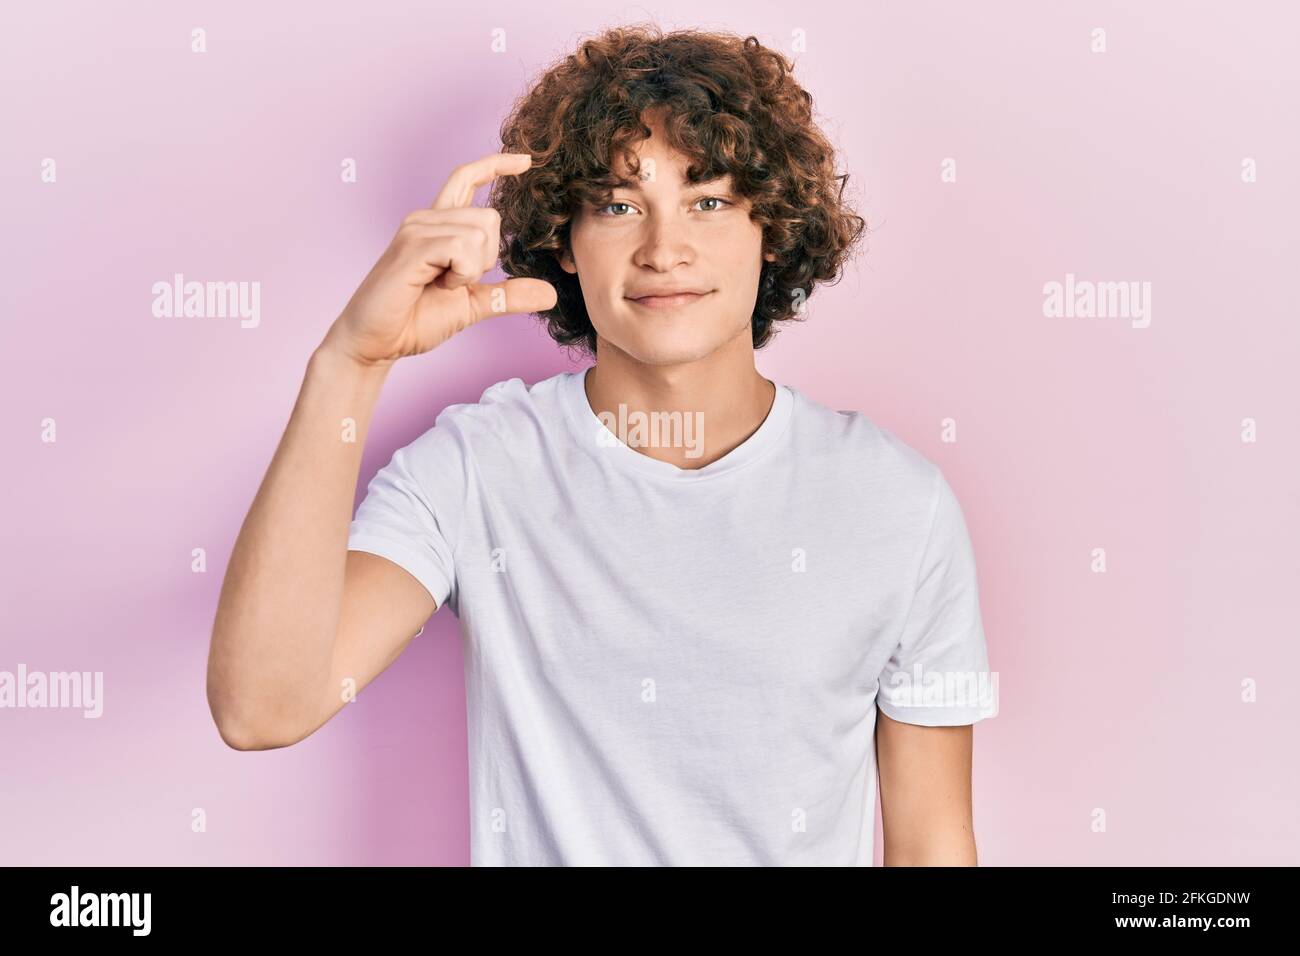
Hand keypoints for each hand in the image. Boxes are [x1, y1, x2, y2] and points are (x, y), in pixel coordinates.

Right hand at [321, 151, 556, 365]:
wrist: (376, 343)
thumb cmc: (414, 319)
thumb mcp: (472, 305)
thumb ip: (508, 295)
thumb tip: (550, 294)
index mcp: (438, 225)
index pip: (466, 178)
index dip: (496, 165)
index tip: (525, 161)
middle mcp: (425, 218)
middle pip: (491, 217)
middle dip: (487, 259)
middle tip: (453, 282)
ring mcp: (416, 229)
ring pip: (480, 233)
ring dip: (472, 271)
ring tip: (440, 286)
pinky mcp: (412, 247)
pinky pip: (462, 249)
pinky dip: (461, 275)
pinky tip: (438, 286)